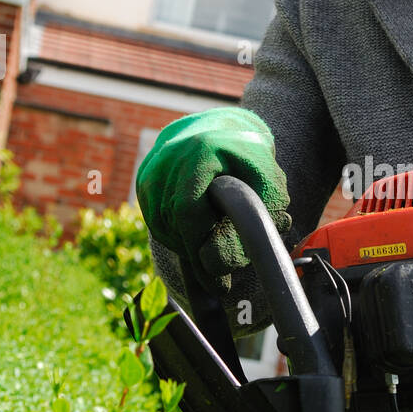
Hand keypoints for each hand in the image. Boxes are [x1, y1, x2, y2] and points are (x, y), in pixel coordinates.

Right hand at [135, 107, 290, 282]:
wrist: (227, 130)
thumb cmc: (254, 165)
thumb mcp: (268, 193)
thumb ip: (248, 227)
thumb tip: (213, 264)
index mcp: (202, 152)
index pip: (188, 212)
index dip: (201, 250)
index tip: (219, 281)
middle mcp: (169, 155)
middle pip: (172, 223)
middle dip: (197, 254)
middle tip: (219, 277)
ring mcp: (152, 166)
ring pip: (161, 226)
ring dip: (187, 247)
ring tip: (214, 250)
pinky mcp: (144, 178)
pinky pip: (154, 220)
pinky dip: (176, 236)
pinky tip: (198, 235)